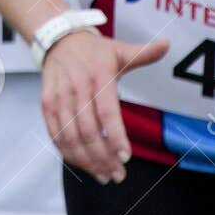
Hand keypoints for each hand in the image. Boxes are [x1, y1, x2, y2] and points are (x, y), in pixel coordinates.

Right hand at [41, 29, 168, 183]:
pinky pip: (55, 133)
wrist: (58, 39)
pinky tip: (83, 164)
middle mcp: (77, 87)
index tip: (126, 157)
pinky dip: (67, 152)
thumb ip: (144, 52)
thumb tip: (167, 44)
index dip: (115, 136)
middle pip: (89, 130)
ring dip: (86, 160)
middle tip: (118, 175)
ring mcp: (59, 96)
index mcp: (99, 75)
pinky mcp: (47, 104)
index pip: (107, 111)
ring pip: (70, 136)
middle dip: (103, 157)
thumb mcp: (120, 50)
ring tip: (103, 175)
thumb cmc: (95, 51)